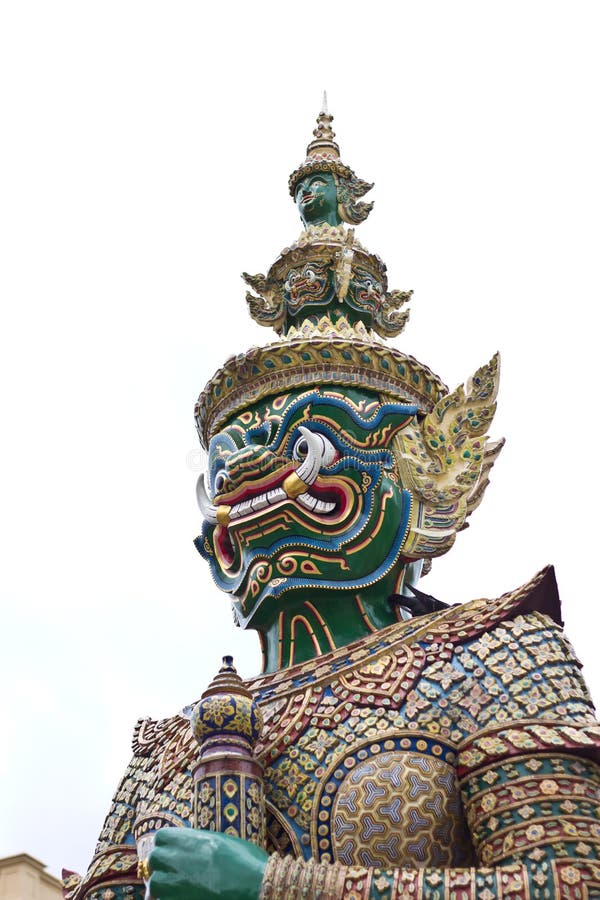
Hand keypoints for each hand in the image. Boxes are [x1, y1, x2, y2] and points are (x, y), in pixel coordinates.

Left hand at [148, 828, 267, 899]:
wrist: (255, 886)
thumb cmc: (246, 862)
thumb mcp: (223, 842)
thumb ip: (200, 844)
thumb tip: (191, 847)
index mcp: (190, 840)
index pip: (161, 838)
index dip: (166, 845)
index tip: (172, 850)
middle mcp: (178, 860)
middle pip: (154, 859)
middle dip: (161, 865)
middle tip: (172, 871)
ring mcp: (177, 884)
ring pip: (154, 884)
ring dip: (161, 884)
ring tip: (174, 888)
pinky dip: (169, 898)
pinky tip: (181, 897)